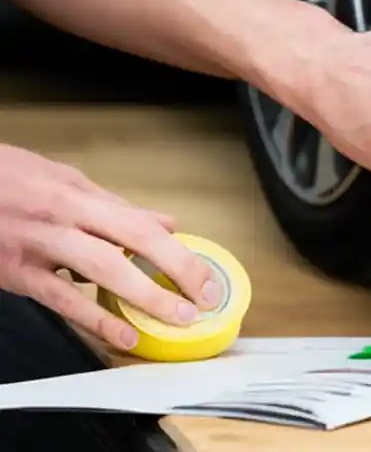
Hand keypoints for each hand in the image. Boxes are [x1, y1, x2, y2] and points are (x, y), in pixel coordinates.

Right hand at [0, 144, 219, 349]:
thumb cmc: (6, 181)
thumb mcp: (63, 182)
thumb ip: (114, 207)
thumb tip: (166, 223)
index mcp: (78, 193)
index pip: (141, 222)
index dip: (178, 251)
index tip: (205, 276)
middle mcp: (64, 216)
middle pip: (133, 240)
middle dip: (176, 269)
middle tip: (204, 298)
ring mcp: (39, 245)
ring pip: (102, 269)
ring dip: (145, 295)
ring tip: (177, 317)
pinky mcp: (15, 273)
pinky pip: (61, 300)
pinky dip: (95, 320)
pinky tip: (122, 335)